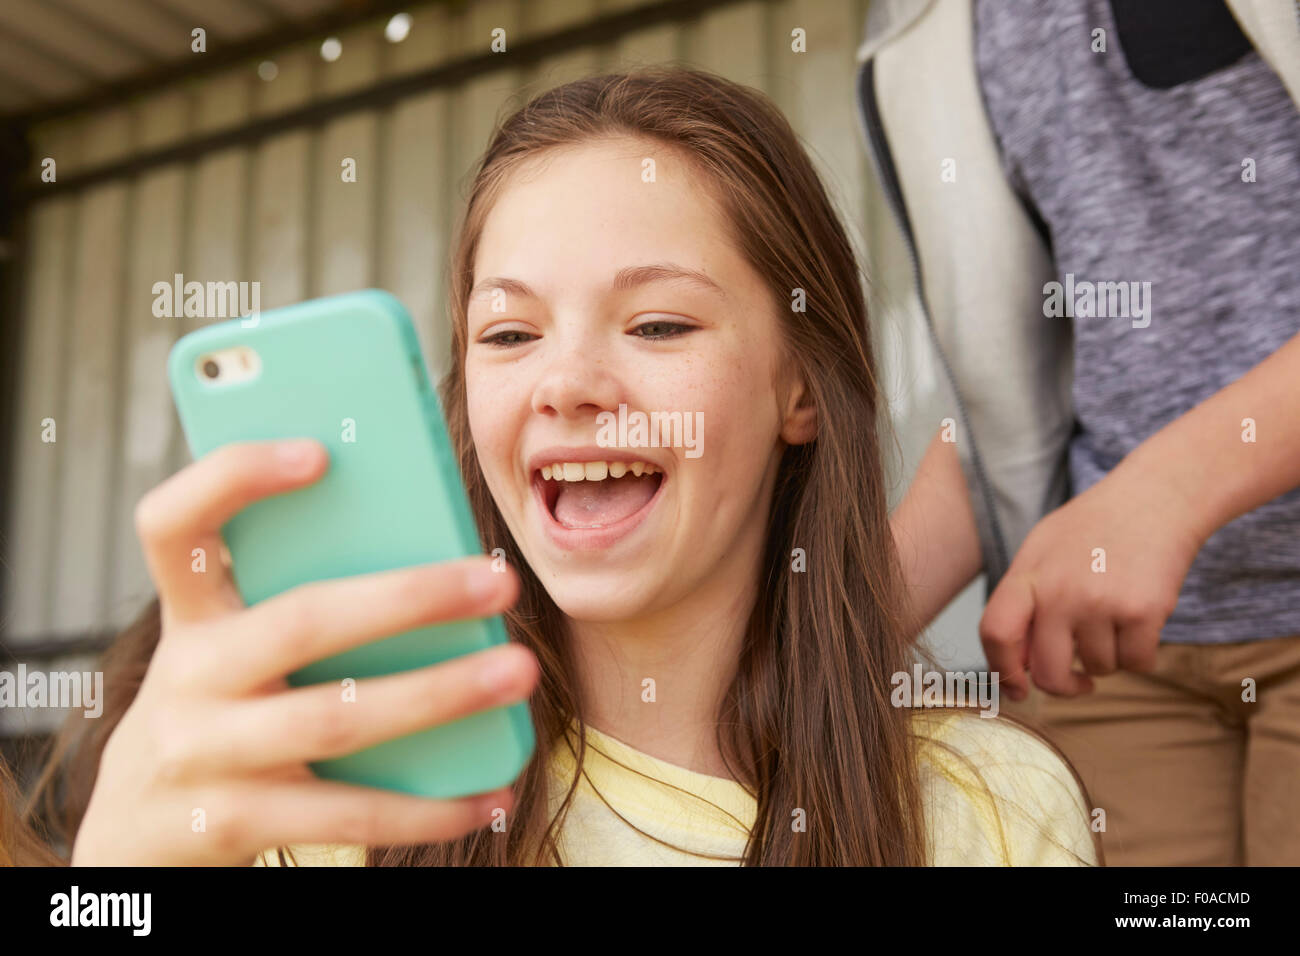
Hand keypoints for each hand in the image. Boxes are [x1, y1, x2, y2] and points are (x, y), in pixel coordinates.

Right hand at [72, 439, 538, 865]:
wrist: (142, 834)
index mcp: (191, 614)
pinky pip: (347, 813)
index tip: (320, 453)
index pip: (175, 526)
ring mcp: (204, 754)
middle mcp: (187, 676)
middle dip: (411, 597)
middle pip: (302, 621)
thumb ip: (297, 601)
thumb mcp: (233, 648)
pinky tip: (492, 791)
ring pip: (337, 719)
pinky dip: (429, 808)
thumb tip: (436, 561)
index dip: (234, 479)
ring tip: (518, 672)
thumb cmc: (224, 710)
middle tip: (500, 579)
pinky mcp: (230, 823)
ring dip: (440, 695)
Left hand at [979, 457, 1205, 699]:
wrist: (1154, 498)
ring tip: (1114, 615)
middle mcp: (1059, 593)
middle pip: (1048, 673)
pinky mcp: (1144, 612)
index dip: (1001, 671)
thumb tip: (1017, 667)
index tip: (1018, 688)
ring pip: (1099, 669)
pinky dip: (1141, 654)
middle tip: (1078, 680)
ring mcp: (1101, 603)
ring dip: (1108, 656)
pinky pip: (1137, 663)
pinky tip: (1139, 620)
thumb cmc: (1092, 530)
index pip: (995, 634)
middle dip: (1064, 685)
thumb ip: (1023, 603)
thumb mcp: (1041, 552)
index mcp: (1026, 576)